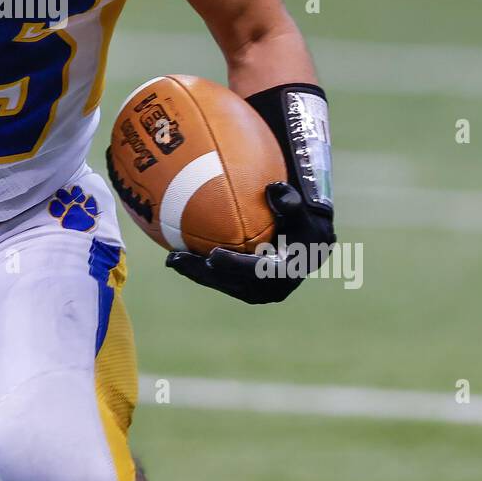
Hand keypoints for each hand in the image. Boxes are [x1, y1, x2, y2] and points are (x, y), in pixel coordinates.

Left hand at [165, 181, 335, 304]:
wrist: (308, 246)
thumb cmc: (303, 223)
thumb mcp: (303, 211)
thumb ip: (291, 202)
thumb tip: (274, 188)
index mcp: (287, 272)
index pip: (259, 272)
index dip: (236, 265)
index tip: (214, 255)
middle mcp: (272, 289)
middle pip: (232, 282)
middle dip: (204, 273)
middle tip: (178, 258)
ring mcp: (258, 292)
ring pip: (223, 285)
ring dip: (197, 274)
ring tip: (172, 259)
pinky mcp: (247, 290)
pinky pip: (221, 282)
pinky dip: (201, 271)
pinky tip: (179, 257)